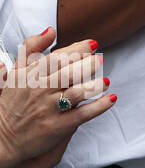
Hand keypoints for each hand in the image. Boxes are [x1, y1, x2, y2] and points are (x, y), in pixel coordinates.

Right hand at [0, 28, 112, 167]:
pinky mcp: (58, 127)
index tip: (92, 44)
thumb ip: (31, 49)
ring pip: (77, 93)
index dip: (78, 49)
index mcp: (31, 76)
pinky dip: (100, 106)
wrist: (2, 138)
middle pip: (70, 73)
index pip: (58, 58)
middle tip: (100, 61)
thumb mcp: (16, 73)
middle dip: (89, 65)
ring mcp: (49, 109)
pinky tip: (111, 98)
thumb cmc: (12, 102)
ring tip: (105, 81)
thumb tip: (51, 30)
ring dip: (96, 85)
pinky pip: (83, 114)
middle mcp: (40, 91)